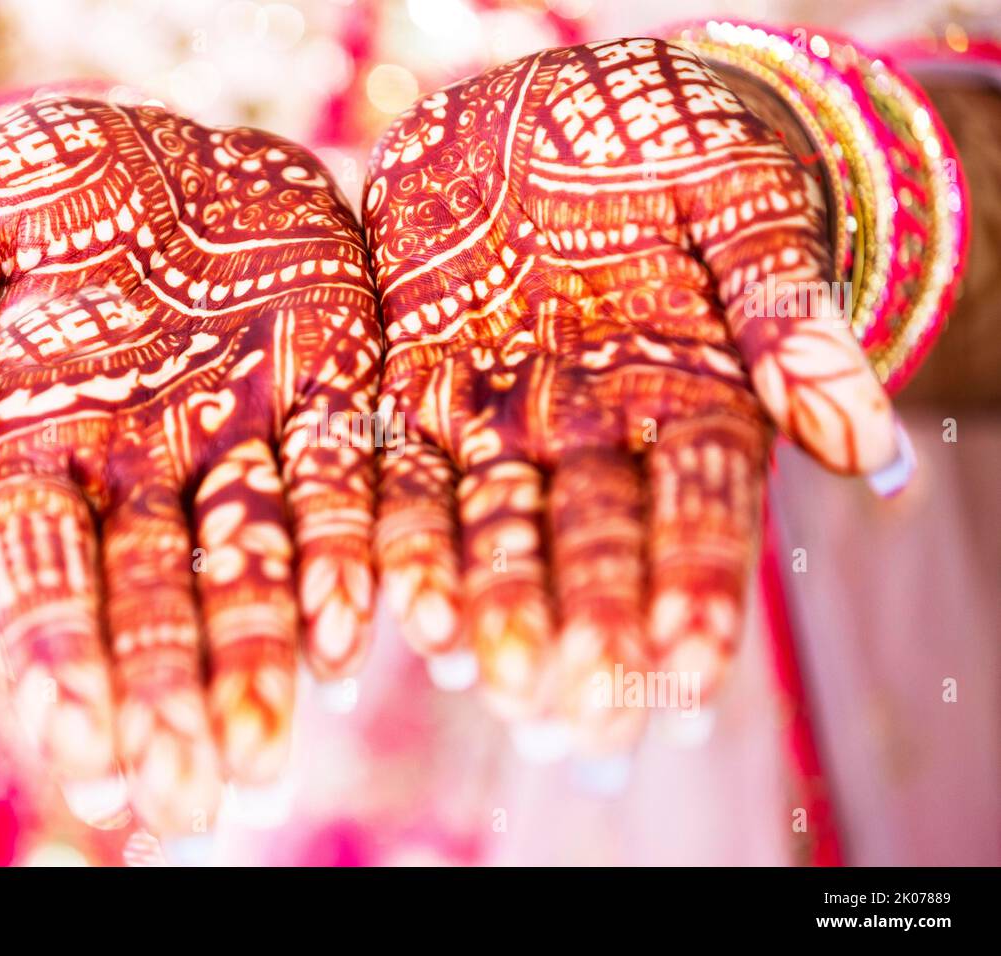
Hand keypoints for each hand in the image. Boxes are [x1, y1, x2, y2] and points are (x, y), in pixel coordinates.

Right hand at [0, 96, 379, 830]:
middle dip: (179, 692)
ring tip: (274, 744)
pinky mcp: (327, 374)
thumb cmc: (8, 204)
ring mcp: (241, 429)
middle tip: (195, 792)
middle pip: (164, 594)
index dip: (67, 661)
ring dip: (269, 651)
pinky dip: (353, 547)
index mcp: (45, 450)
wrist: (129, 157)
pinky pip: (347, 469)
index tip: (84, 757)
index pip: (50, 574)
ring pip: (261, 556)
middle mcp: (148, 468)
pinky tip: (361, 627)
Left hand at [363, 39, 901, 748]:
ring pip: (496, 526)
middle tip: (575, 712)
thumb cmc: (669, 146)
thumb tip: (867, 444)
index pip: (702, 510)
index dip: (697, 587)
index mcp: (687, 397)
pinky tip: (395, 604)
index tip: (688, 672)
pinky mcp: (417, 388)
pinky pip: (405, 471)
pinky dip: (401, 537)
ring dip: (490, 602)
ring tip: (486, 673)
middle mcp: (594, 431)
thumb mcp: (742, 204)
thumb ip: (784, 314)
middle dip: (584, 622)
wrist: (554, 108)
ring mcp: (502, 418)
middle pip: (593, 541)